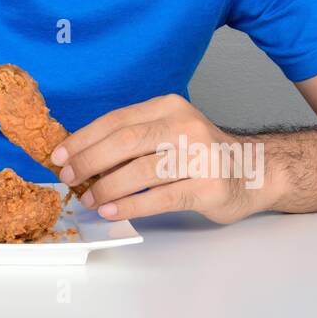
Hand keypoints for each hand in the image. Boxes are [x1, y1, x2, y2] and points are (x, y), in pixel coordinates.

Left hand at [51, 94, 269, 224]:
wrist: (256, 171)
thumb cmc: (202, 154)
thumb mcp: (170, 132)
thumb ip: (134, 139)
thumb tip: (82, 157)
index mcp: (169, 107)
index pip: (117, 120)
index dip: (83, 138)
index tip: (60, 155)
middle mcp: (185, 126)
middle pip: (125, 141)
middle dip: (89, 161)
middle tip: (69, 178)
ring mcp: (200, 156)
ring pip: (140, 171)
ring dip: (106, 187)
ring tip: (89, 200)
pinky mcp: (208, 187)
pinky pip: (160, 197)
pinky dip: (130, 205)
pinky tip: (111, 210)